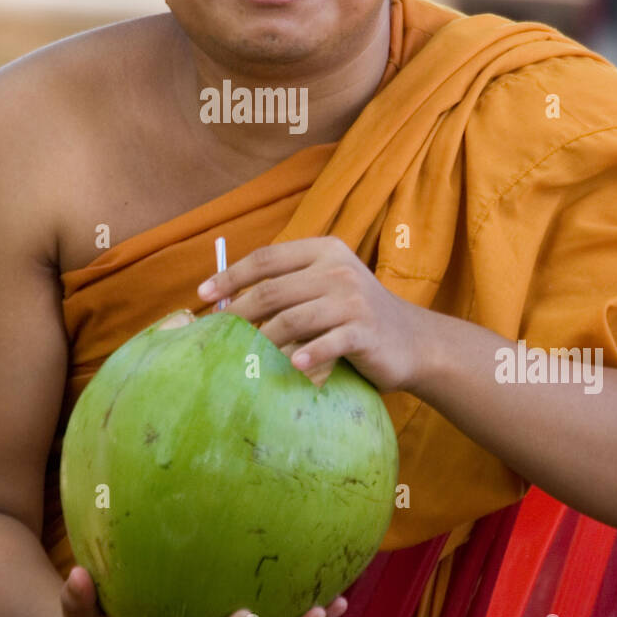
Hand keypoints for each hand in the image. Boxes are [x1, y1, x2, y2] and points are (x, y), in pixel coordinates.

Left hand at [198, 235, 428, 391]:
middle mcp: (337, 269)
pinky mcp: (365, 330)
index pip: (266, 259)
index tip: (203, 295)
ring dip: (263, 340)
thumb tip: (227, 300)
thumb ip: (288, 285)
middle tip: (217, 334)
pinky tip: (290, 366)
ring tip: (244, 356)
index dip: (231, 276)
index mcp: (323, 250)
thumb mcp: (324, 287)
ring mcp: (352, 299)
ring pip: (292, 319)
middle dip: (238, 312)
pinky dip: (305, 354)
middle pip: (273, 290)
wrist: (413, 340)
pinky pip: (326, 343)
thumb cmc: (354, 316)